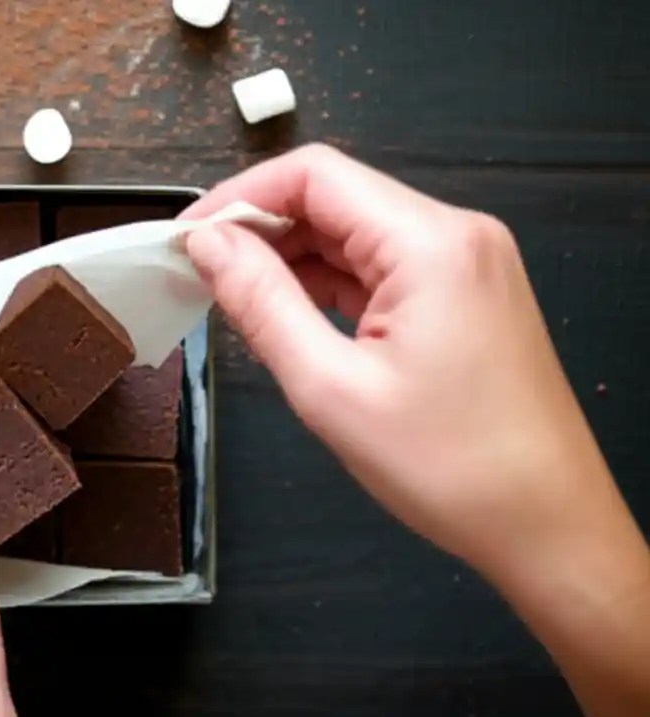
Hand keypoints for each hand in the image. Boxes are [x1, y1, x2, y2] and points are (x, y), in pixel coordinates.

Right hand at [182, 144, 649, 716]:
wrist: (547, 526)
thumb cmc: (447, 468)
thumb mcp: (330, 388)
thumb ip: (261, 303)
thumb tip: (207, 244)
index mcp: (431, 243)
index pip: (315, 175)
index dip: (239, 197)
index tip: (184, 240)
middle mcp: (457, 236)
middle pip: (336, 198)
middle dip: (260, 228)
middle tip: (198, 274)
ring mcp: (467, 265)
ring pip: (356, 233)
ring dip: (291, 258)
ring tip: (232, 299)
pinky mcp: (466, 296)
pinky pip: (382, 267)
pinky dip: (329, 283)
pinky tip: (288, 314)